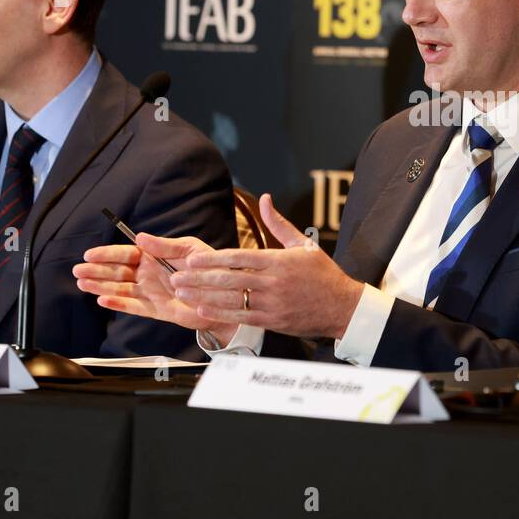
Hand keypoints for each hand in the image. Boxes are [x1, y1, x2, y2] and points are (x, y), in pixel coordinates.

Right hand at [72, 234, 238, 344]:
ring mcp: (150, 292)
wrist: (225, 295)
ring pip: (120, 289)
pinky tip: (103, 300)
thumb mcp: (190, 250)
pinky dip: (118, 304)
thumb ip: (165, 245)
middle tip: (78, 270)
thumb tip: (140, 237)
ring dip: (101, 286)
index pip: (125, 254)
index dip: (107, 254)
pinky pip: (134, 307)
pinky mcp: (156, 310)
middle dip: (97, 270)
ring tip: (83, 283)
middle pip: (117, 272)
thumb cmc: (209, 267)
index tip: (90, 254)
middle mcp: (148, 274)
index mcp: (154, 256)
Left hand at [165, 194, 364, 339]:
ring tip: (180, 292)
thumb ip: (279, 223)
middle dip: (198, 279)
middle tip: (175, 277)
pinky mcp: (273, 320)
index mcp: (279, 261)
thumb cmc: (323, 274)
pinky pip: (241, 317)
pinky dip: (219, 313)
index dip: (212, 260)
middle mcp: (273, 282)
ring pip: (231, 299)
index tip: (191, 259)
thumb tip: (265, 198)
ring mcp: (272, 303)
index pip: (239, 258)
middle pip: (229, 279)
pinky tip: (201, 309)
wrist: (343, 307)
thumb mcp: (303, 244)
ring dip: (202, 296)